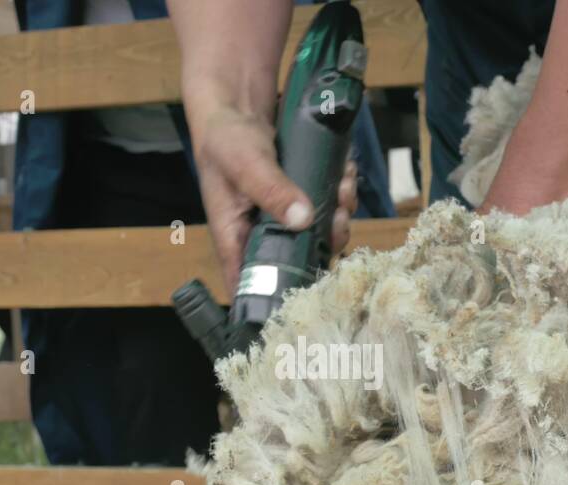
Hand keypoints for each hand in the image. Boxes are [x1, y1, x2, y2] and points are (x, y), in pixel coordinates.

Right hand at [192, 104, 356, 294]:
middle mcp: (261, 234)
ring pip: (320, 232)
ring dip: (339, 212)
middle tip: (339, 218)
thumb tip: (303, 220)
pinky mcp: (300, 198)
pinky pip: (327, 205)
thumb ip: (271, 191)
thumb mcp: (245, 163)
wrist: (236, 106)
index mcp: (236, 239)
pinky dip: (340, 191)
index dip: (279, 295)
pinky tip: (343, 173)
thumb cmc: (225, 139)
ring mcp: (283, 216)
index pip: (251, 285)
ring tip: (342, 186)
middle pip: (300, 260)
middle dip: (327, 241)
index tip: (311, 287)